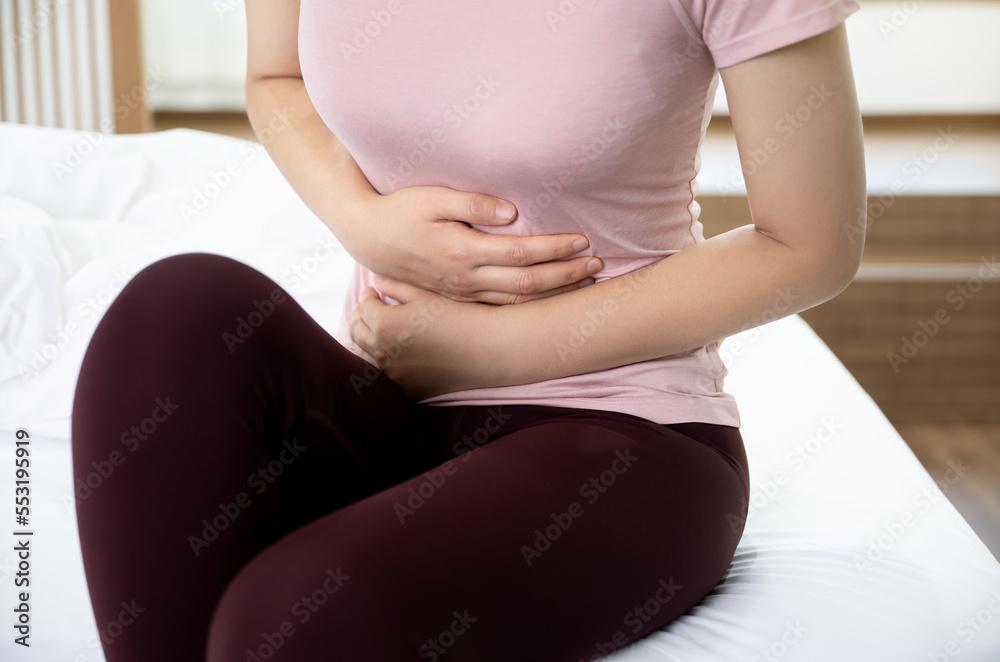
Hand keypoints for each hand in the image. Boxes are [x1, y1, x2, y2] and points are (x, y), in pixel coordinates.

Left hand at [348, 275, 499, 399]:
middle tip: (367, 309)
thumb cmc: (462, 316)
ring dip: (366, 341)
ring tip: (373, 330)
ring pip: (366, 357)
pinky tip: (388, 352)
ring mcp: (395, 376)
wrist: (490, 348)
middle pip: (357, 333)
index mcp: (386, 325)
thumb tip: (377, 281)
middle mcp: (384, 354)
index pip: (365, 307)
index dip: (368, 296)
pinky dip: (381, 361)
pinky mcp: (408, 390)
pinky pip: (385, 376)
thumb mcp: (427, 296)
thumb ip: (397, 287)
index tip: (373, 291)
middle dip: (360, 317)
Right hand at [349, 186, 602, 303]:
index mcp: (462, 252)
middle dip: (565, 276)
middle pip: (527, 285)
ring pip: (516, 302)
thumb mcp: (433, 198)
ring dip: (553, 293)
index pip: (521, 255)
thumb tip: (511, 211)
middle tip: (597, 265)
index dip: (554, 249)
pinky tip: (548, 297)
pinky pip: (501, 307)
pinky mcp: (458, 299)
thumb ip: (472, 203)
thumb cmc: (402, 210)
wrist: (369, 238)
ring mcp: (461, 294)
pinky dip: (529, 305)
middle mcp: (465, 279)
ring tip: (583, 282)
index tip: (582, 240)